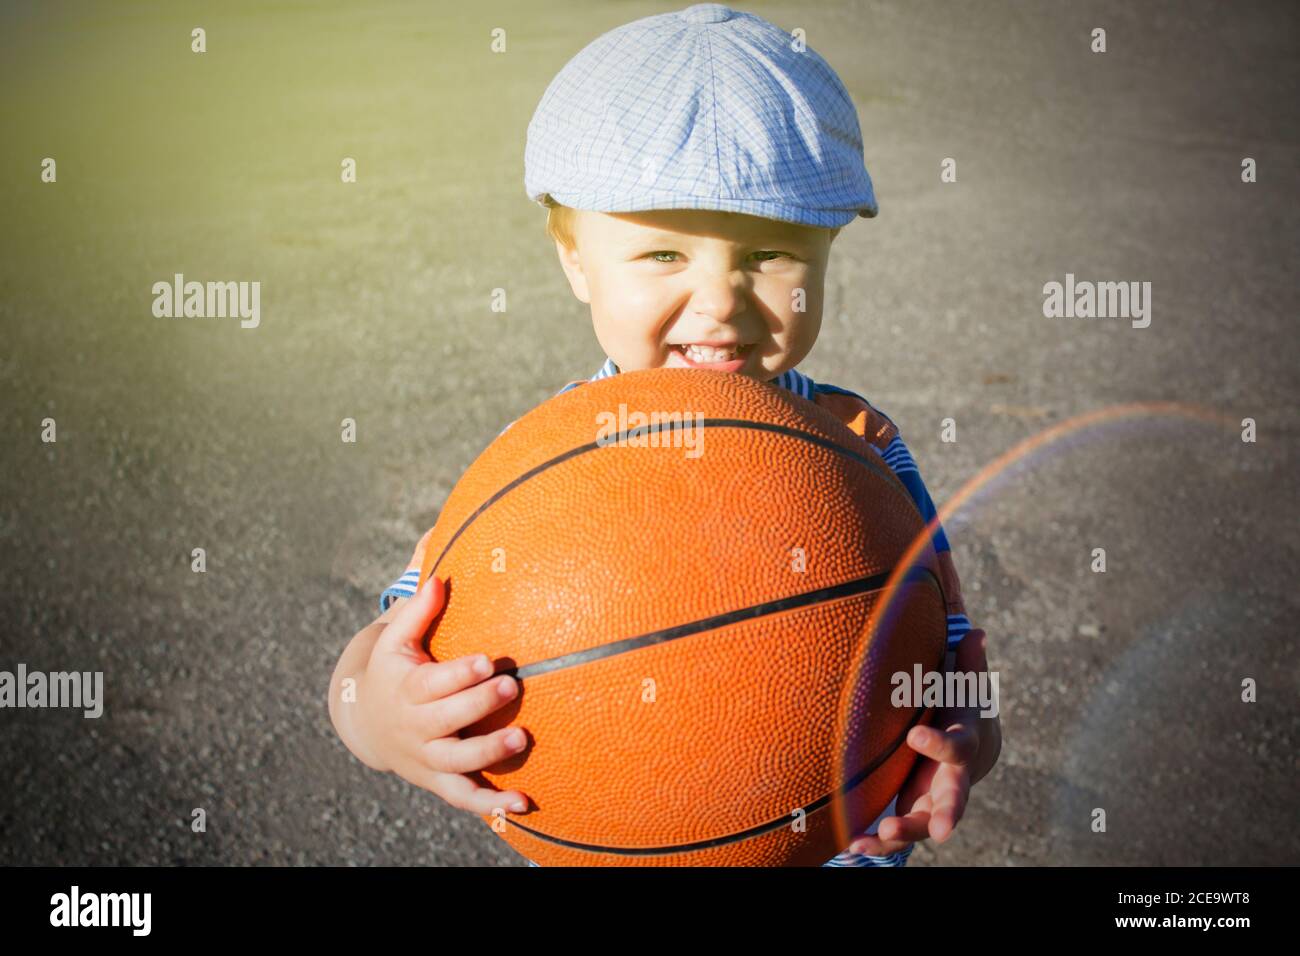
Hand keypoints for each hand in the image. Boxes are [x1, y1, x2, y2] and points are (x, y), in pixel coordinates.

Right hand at [351, 576, 532, 815]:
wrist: (367, 724)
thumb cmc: (393, 671)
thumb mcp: (395, 641)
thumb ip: (417, 612)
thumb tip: (438, 577)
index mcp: (407, 689)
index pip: (433, 683)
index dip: (460, 673)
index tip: (487, 660)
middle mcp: (415, 726)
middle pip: (446, 720)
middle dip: (478, 705)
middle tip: (512, 687)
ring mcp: (426, 757)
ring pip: (455, 762)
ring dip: (487, 753)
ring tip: (521, 738)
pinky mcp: (438, 780)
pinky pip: (463, 797)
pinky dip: (490, 805)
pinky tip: (522, 803)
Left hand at [848, 628, 996, 855]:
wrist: (969, 753)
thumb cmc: (960, 713)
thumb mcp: (966, 690)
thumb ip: (970, 666)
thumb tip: (978, 633)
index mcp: (963, 746)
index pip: (957, 747)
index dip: (939, 744)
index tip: (916, 736)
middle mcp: (952, 780)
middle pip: (955, 800)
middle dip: (948, 814)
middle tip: (942, 831)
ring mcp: (934, 801)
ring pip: (923, 824)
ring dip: (903, 835)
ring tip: (876, 839)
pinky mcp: (914, 813)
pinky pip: (897, 834)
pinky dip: (877, 842)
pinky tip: (852, 846)